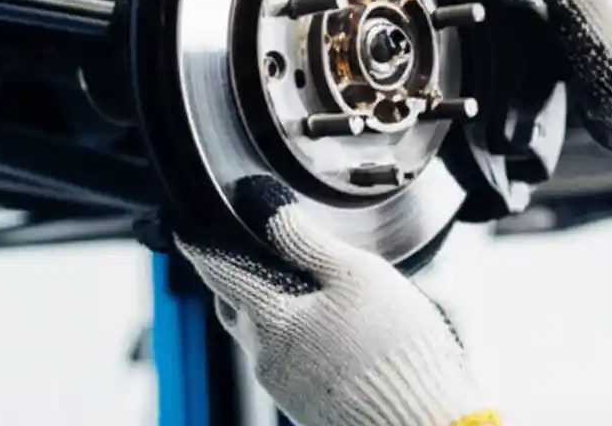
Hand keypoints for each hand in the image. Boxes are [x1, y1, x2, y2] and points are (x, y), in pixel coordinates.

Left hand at [175, 176, 497, 425]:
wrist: (423, 423)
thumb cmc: (394, 350)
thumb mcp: (355, 275)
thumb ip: (305, 240)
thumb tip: (266, 207)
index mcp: (269, 320)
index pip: (218, 272)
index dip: (200, 246)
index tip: (188, 229)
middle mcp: (266, 357)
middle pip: (234, 305)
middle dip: (232, 276)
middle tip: (242, 248)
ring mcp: (285, 384)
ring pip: (260, 333)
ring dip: (267, 305)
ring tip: (296, 280)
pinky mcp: (306, 402)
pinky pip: (286, 357)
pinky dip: (292, 331)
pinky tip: (325, 322)